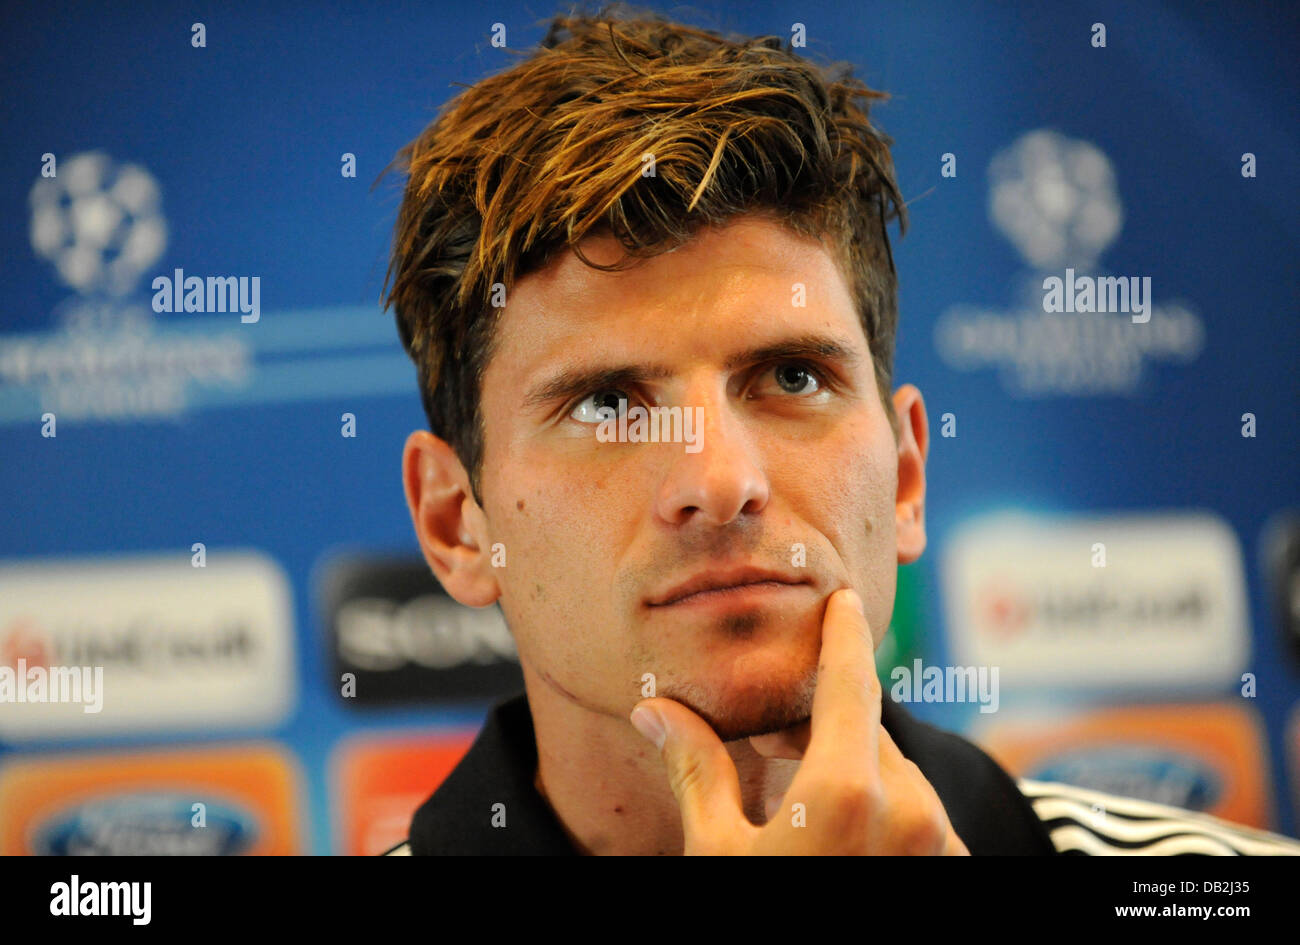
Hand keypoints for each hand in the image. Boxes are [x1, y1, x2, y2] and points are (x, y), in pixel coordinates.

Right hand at [630, 587, 970, 854]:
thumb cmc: (761, 919)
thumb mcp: (718, 853)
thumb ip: (696, 769)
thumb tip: (653, 710)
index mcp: (849, 789)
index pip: (851, 682)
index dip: (845, 634)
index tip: (847, 600)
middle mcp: (911, 810)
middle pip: (867, 736)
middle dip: (823, 734)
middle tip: (772, 749)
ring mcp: (940, 848)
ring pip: (896, 780)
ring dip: (856, 780)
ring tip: (800, 815)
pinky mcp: (955, 874)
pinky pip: (920, 823)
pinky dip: (885, 818)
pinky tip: (838, 849)